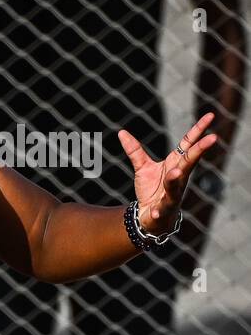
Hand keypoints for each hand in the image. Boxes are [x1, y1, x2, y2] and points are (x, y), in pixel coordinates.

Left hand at [119, 113, 217, 235]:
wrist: (151, 218)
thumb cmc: (152, 190)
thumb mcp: (143, 168)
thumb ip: (135, 151)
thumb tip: (121, 132)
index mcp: (176, 164)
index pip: (189, 145)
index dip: (199, 131)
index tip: (211, 116)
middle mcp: (178, 178)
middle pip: (189, 162)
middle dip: (199, 151)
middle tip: (212, 139)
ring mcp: (172, 195)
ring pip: (176, 185)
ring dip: (175, 178)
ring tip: (176, 172)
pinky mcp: (162, 210)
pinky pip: (161, 210)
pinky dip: (158, 210)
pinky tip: (155, 212)